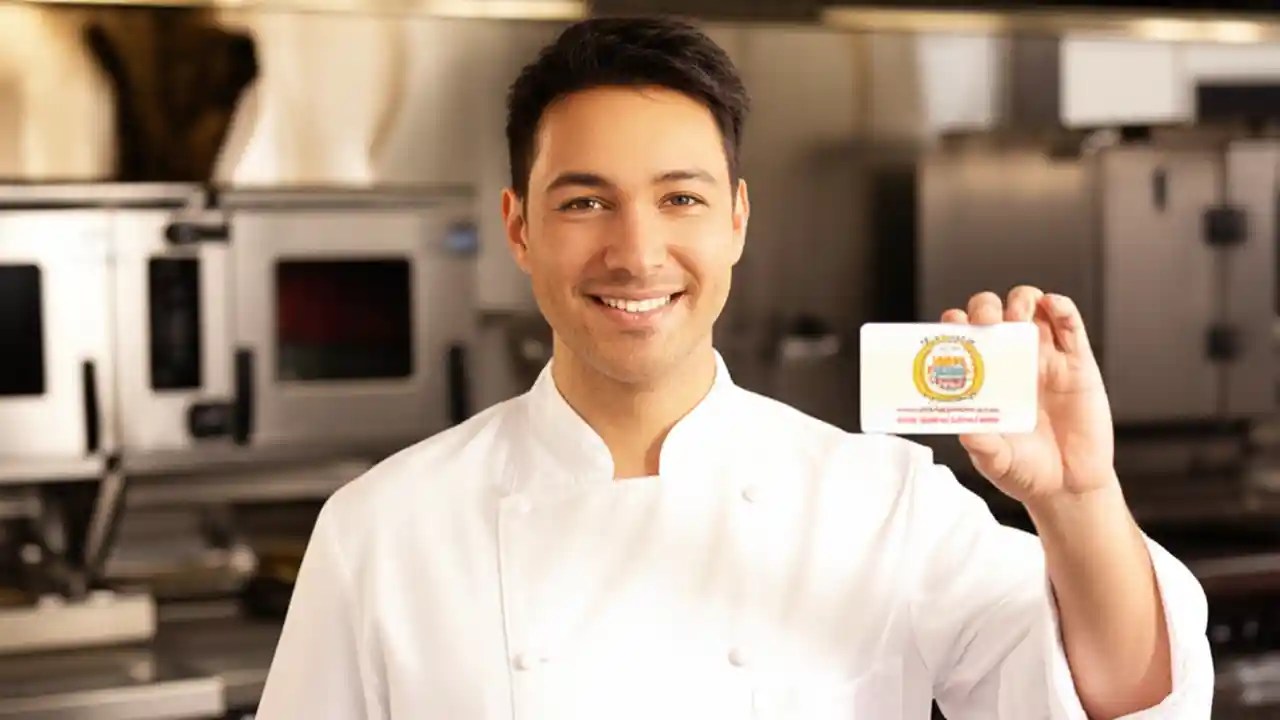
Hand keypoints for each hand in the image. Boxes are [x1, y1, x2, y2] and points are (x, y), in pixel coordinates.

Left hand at [941, 287, 1116, 505]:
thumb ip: (981, 445)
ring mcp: (1045, 358)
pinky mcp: (1077, 363)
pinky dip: (1061, 307)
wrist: (1069, 486)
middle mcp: (1011, 361)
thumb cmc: (1025, 470)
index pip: (964, 336)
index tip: (952, 328)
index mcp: (984, 377)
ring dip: (1022, 300)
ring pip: (1032, 308)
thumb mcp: (995, 460)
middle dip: (986, 307)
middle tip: (986, 321)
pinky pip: (1071, 325)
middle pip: (994, 312)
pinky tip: (1052, 306)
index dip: (955, 324)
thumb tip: (965, 429)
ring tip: (1017, 316)